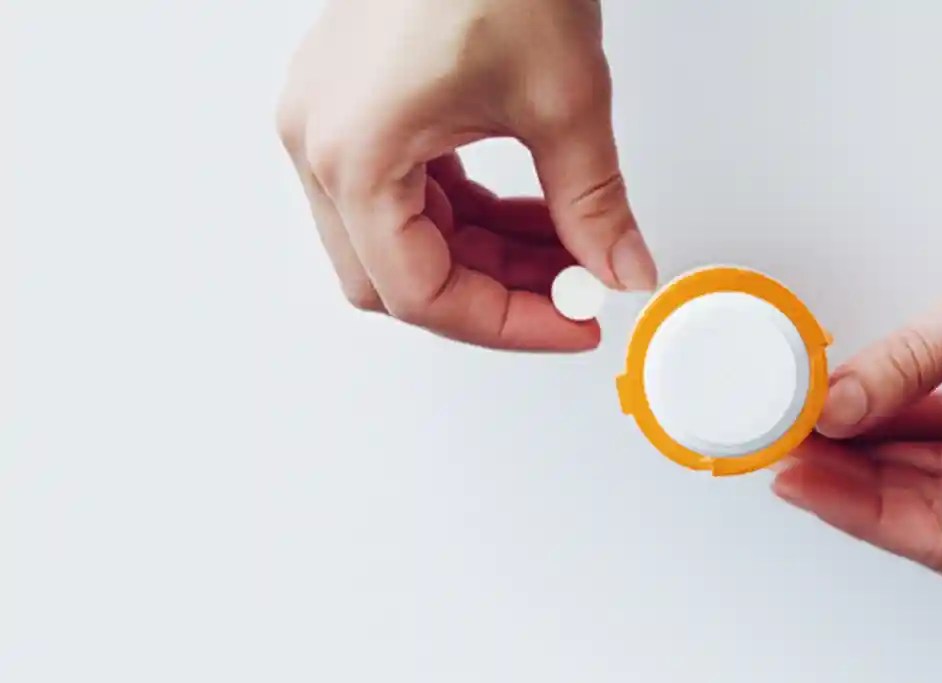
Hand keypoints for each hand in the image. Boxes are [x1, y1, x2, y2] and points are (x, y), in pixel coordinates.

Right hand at [275, 0, 655, 350]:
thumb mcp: (564, 99)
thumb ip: (594, 204)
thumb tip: (619, 270)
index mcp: (355, 150)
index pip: (420, 291)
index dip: (505, 323)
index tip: (572, 322)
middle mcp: (321, 141)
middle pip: (399, 276)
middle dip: (493, 294)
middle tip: (571, 296)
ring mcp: (331, 121)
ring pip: (402, 238)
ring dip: (484, 256)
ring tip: (567, 250)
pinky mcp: (357, 104)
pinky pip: (405, 192)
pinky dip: (467, 214)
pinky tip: (528, 212)